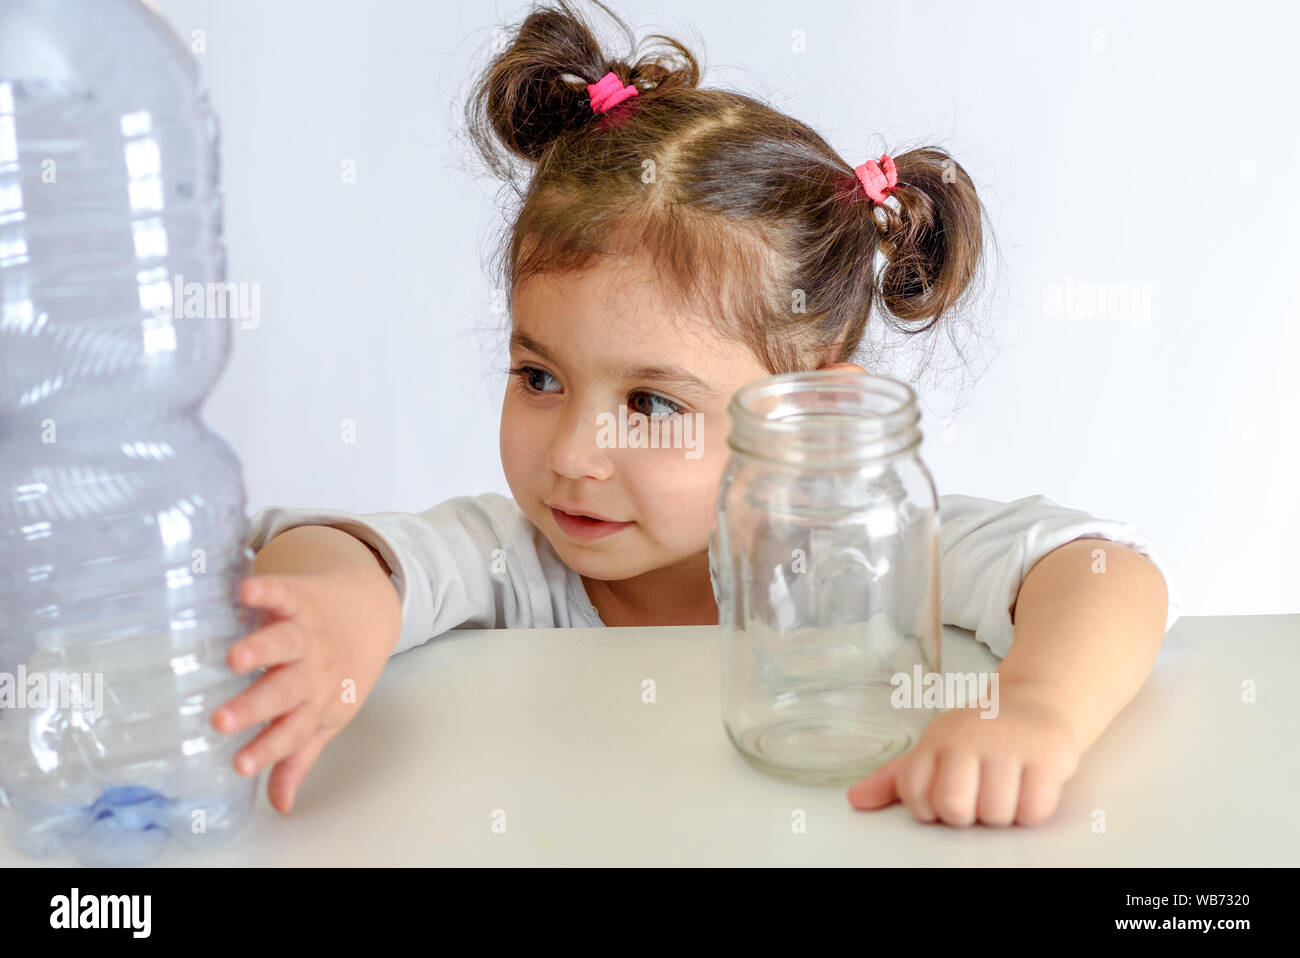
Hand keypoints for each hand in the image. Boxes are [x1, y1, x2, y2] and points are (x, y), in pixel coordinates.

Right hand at [212, 570, 398, 813]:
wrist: (373, 613)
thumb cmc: (342, 672)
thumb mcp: (326, 717)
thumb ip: (297, 756)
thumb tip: (279, 806)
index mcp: (314, 704)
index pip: (290, 732)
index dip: (267, 749)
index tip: (239, 766)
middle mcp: (312, 671)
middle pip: (283, 692)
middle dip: (254, 707)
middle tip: (222, 720)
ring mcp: (307, 634)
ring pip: (283, 644)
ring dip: (262, 650)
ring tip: (236, 658)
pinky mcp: (302, 599)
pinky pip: (284, 594)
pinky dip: (268, 591)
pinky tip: (247, 591)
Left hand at [846, 683, 1082, 825]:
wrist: (1037, 700)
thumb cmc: (979, 735)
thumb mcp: (934, 750)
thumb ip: (896, 779)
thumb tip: (855, 801)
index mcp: (935, 739)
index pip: (915, 794)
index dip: (930, 808)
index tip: (946, 792)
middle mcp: (967, 737)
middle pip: (954, 808)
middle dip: (968, 814)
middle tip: (979, 795)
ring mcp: (1008, 743)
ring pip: (996, 814)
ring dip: (1003, 813)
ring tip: (1007, 786)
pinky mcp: (1048, 754)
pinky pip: (1034, 811)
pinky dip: (1033, 809)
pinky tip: (1031, 786)